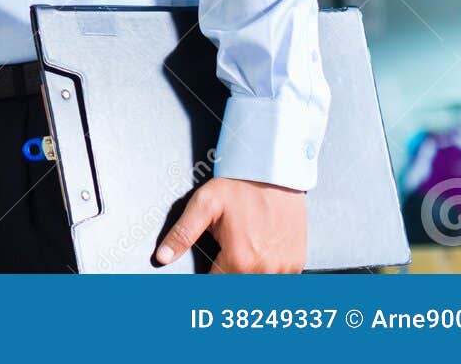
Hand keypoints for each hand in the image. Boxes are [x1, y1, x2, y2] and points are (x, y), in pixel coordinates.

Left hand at [155, 176, 306, 272]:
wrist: (274, 172)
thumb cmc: (241, 185)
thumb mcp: (204, 204)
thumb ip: (182, 234)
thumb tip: (163, 256)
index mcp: (239, 259)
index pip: (217, 287)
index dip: (208, 280)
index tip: (208, 270)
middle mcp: (265, 268)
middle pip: (239, 289)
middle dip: (227, 275)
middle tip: (226, 254)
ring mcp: (285, 267)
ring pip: (260, 287)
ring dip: (249, 276)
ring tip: (244, 250)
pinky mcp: (297, 261)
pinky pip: (281, 279)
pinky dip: (269, 272)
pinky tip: (261, 253)